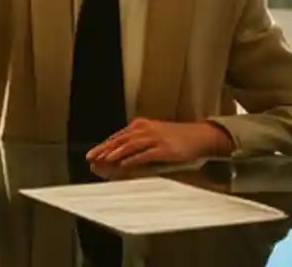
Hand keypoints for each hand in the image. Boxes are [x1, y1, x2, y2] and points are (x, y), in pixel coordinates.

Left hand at [86, 118, 232, 167]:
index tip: (90, 155)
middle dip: (104, 150)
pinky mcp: (165, 149)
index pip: (117, 137)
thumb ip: (138, 142)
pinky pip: (146, 154)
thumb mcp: (154, 136)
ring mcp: (156, 138)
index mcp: (141, 126)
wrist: (200, 137)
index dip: (103, 146)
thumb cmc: (176, 139)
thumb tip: (119, 154)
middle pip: (120, 140)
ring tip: (104, 160)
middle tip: (91, 158)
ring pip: (130, 145)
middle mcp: (146, 129)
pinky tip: (124, 164)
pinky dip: (133, 159)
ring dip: (116, 153)